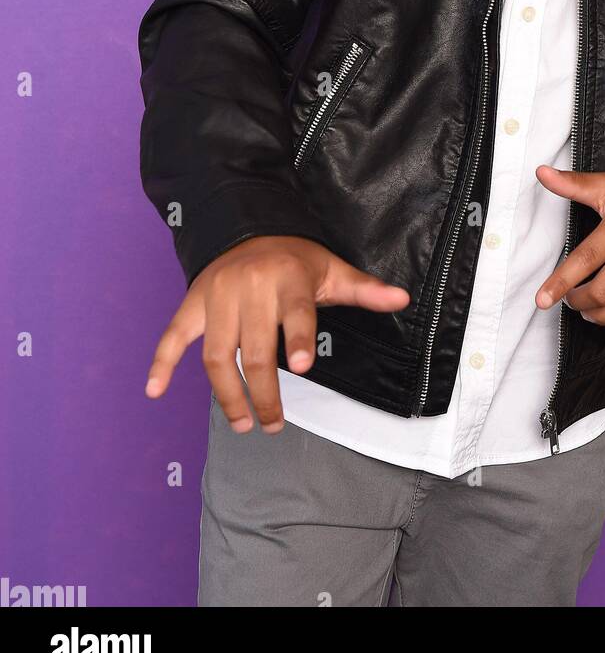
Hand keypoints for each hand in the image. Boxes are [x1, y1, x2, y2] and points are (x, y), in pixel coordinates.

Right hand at [144, 235, 409, 432]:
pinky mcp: (192, 303)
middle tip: (274, 424)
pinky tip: (155, 391)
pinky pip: (174, 335)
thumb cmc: (294, 260)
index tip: (303, 367)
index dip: (298, 339)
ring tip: (242, 423)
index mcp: (287, 278)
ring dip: (227, 394)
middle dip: (265, 392)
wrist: (247, 227)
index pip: (295, 312)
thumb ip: (363, 289)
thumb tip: (402, 299)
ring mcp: (217, 296)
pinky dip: (162, 362)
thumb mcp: (331, 269)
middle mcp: (249, 286)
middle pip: (255, 348)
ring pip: (217, 354)